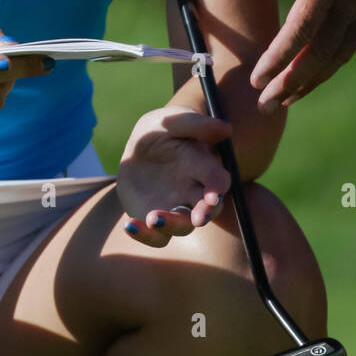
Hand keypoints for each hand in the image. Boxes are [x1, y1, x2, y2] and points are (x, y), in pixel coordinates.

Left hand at [117, 106, 233, 247]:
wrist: (138, 148)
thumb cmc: (161, 129)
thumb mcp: (171, 120)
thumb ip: (194, 123)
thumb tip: (226, 129)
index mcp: (201, 165)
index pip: (217, 180)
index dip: (218, 188)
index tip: (214, 197)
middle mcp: (193, 190)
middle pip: (207, 210)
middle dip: (205, 214)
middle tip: (198, 219)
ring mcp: (175, 207)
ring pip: (182, 226)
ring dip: (172, 225)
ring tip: (152, 218)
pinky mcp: (155, 218)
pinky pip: (155, 235)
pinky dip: (144, 235)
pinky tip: (129, 225)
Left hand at [220, 0, 355, 109]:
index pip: (301, 29)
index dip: (279, 57)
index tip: (258, 77)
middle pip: (320, 54)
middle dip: (291, 82)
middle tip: (264, 103)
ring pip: (338, 54)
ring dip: (312, 80)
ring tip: (286, 98)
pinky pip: (351, 42)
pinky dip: (331, 63)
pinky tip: (315, 71)